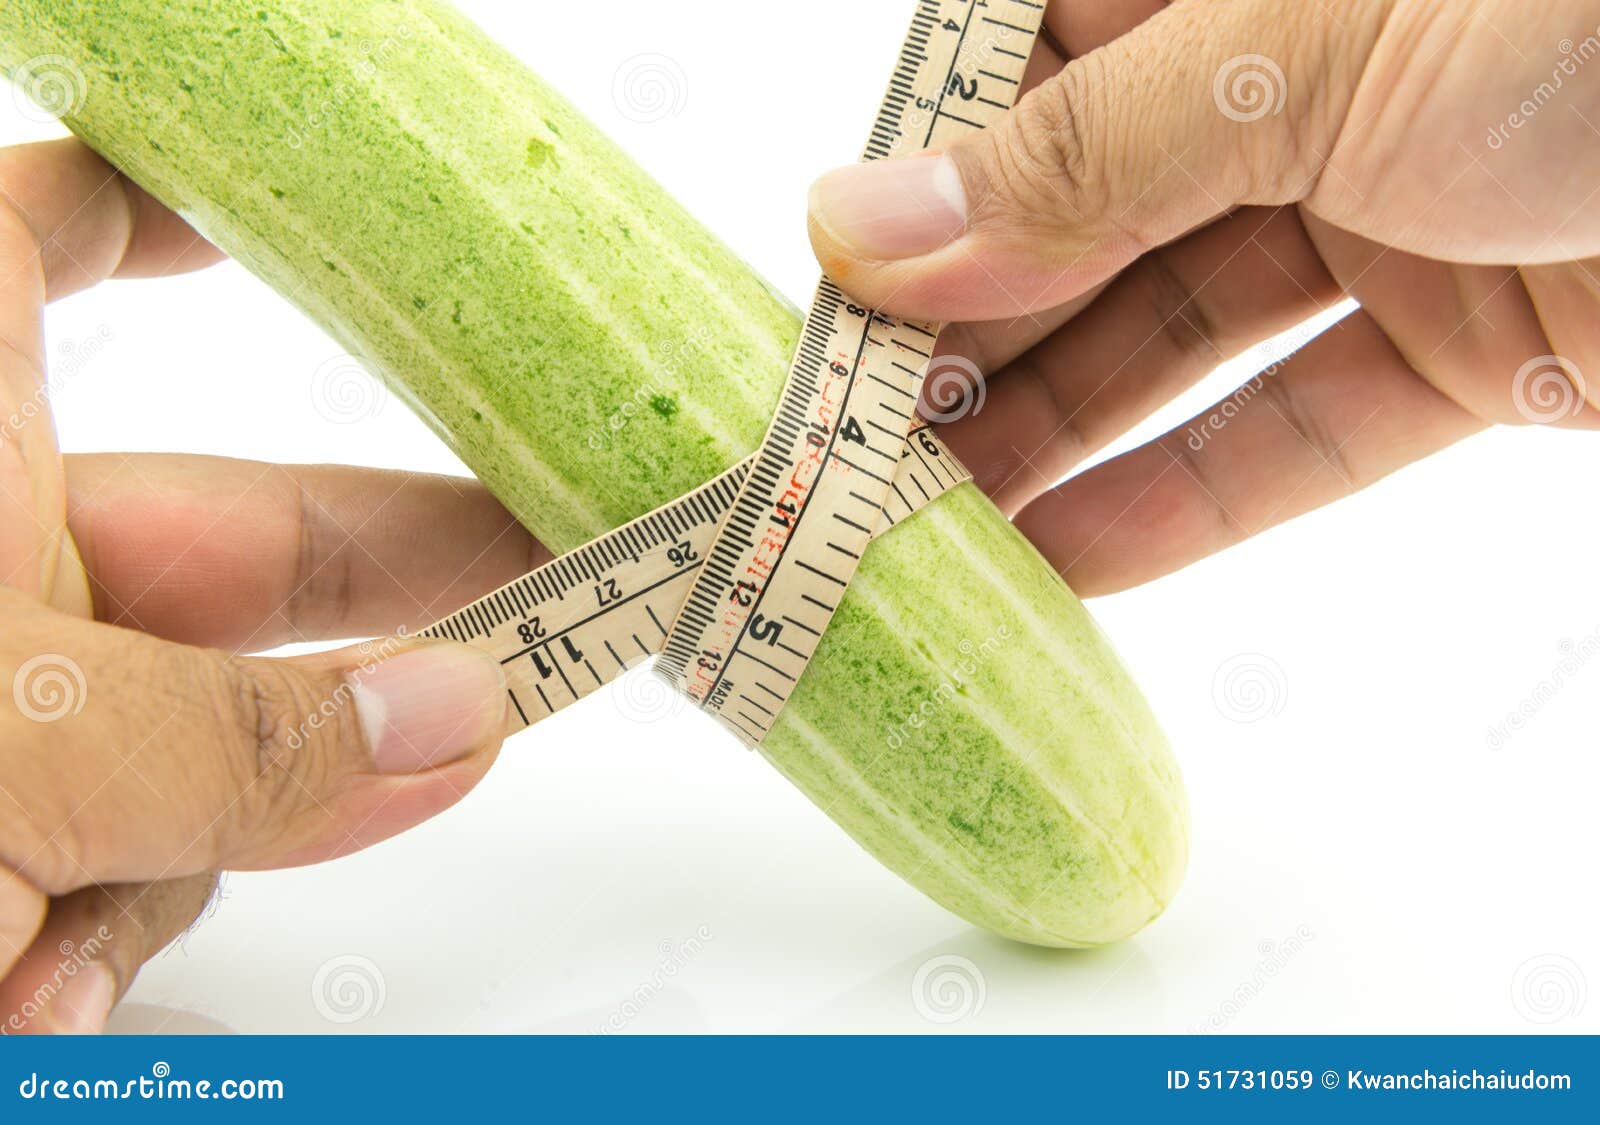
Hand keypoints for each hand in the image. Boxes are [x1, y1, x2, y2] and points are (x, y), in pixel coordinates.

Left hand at [0, 139, 543, 1032]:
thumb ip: (233, 736)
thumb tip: (461, 721)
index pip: (44, 240)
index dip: (179, 209)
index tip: (299, 228)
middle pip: (238, 533)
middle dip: (398, 589)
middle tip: (559, 612)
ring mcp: (1, 708)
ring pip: (207, 744)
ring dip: (205, 839)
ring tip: (59, 953)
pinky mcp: (9, 838)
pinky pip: (138, 861)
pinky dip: (111, 927)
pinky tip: (23, 994)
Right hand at [807, 0, 1599, 592]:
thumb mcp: (1313, 50)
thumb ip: (1086, 151)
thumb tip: (863, 224)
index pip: (1013, 67)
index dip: (912, 187)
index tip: (826, 303)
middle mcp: (1299, 75)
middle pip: (1082, 218)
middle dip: (968, 339)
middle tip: (855, 454)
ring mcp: (1389, 206)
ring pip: (1178, 335)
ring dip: (1058, 440)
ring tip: (933, 535)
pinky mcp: (1476, 336)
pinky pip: (1305, 425)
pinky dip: (1197, 500)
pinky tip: (1076, 567)